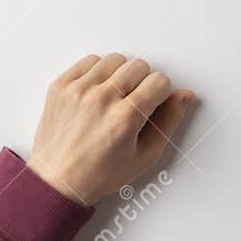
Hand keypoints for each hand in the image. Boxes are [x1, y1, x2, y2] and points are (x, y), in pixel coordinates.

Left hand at [26, 54, 195, 205]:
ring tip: (113, 98)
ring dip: (120, 75)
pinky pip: (90, 60)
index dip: (160, 93)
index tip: (151, 105)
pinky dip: (97, 73)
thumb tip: (183, 95)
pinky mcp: (61, 85)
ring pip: (115, 59)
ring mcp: (78, 90)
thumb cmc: (99, 174)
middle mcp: (101, 100)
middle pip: (139, 65)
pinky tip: (96, 92)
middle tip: (132, 104)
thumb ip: (169, 121)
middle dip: (142, 83)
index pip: (159, 80)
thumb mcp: (144, 156)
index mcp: (125, 118)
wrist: (56, 181)